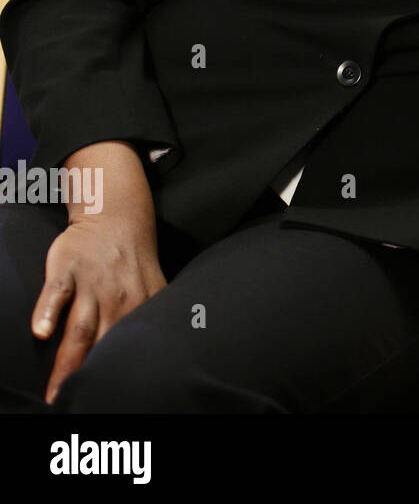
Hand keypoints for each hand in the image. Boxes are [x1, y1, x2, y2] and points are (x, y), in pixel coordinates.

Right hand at [31, 141, 165, 402]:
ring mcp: (91, 284)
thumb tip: (174, 350)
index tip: (116, 401)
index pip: (131, 349)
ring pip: (80, 328)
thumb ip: (152, 319)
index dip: (123, 376)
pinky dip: (47, 311)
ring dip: (68, 362)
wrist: (116, 215)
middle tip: (78, 406)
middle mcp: (117, 300)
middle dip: (92, 378)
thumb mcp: (153, 288)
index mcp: (140, 307)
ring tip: (57, 393)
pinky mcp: (67, 270)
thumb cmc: (131, 262)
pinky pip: (56, 292)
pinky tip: (41, 332)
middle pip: (103, 346)